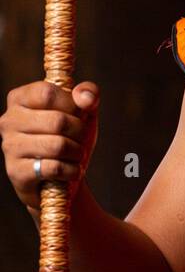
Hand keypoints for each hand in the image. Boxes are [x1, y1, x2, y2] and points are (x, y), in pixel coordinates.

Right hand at [0, 80, 98, 213]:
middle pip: (57, 121)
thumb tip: (85, 97)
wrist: (61, 179)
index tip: (77, 113)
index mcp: (20, 98)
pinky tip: (71, 170)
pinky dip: (72, 170)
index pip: (47, 92)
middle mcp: (8, 121)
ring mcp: (10, 147)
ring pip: (58, 145)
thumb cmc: (69, 138)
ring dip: (77, 152)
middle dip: (79, 132)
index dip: (71, 104)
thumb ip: (88, 95)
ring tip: (76, 154)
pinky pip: (54, 168)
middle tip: (80, 139)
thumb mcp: (83, 112)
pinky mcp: (16, 172)